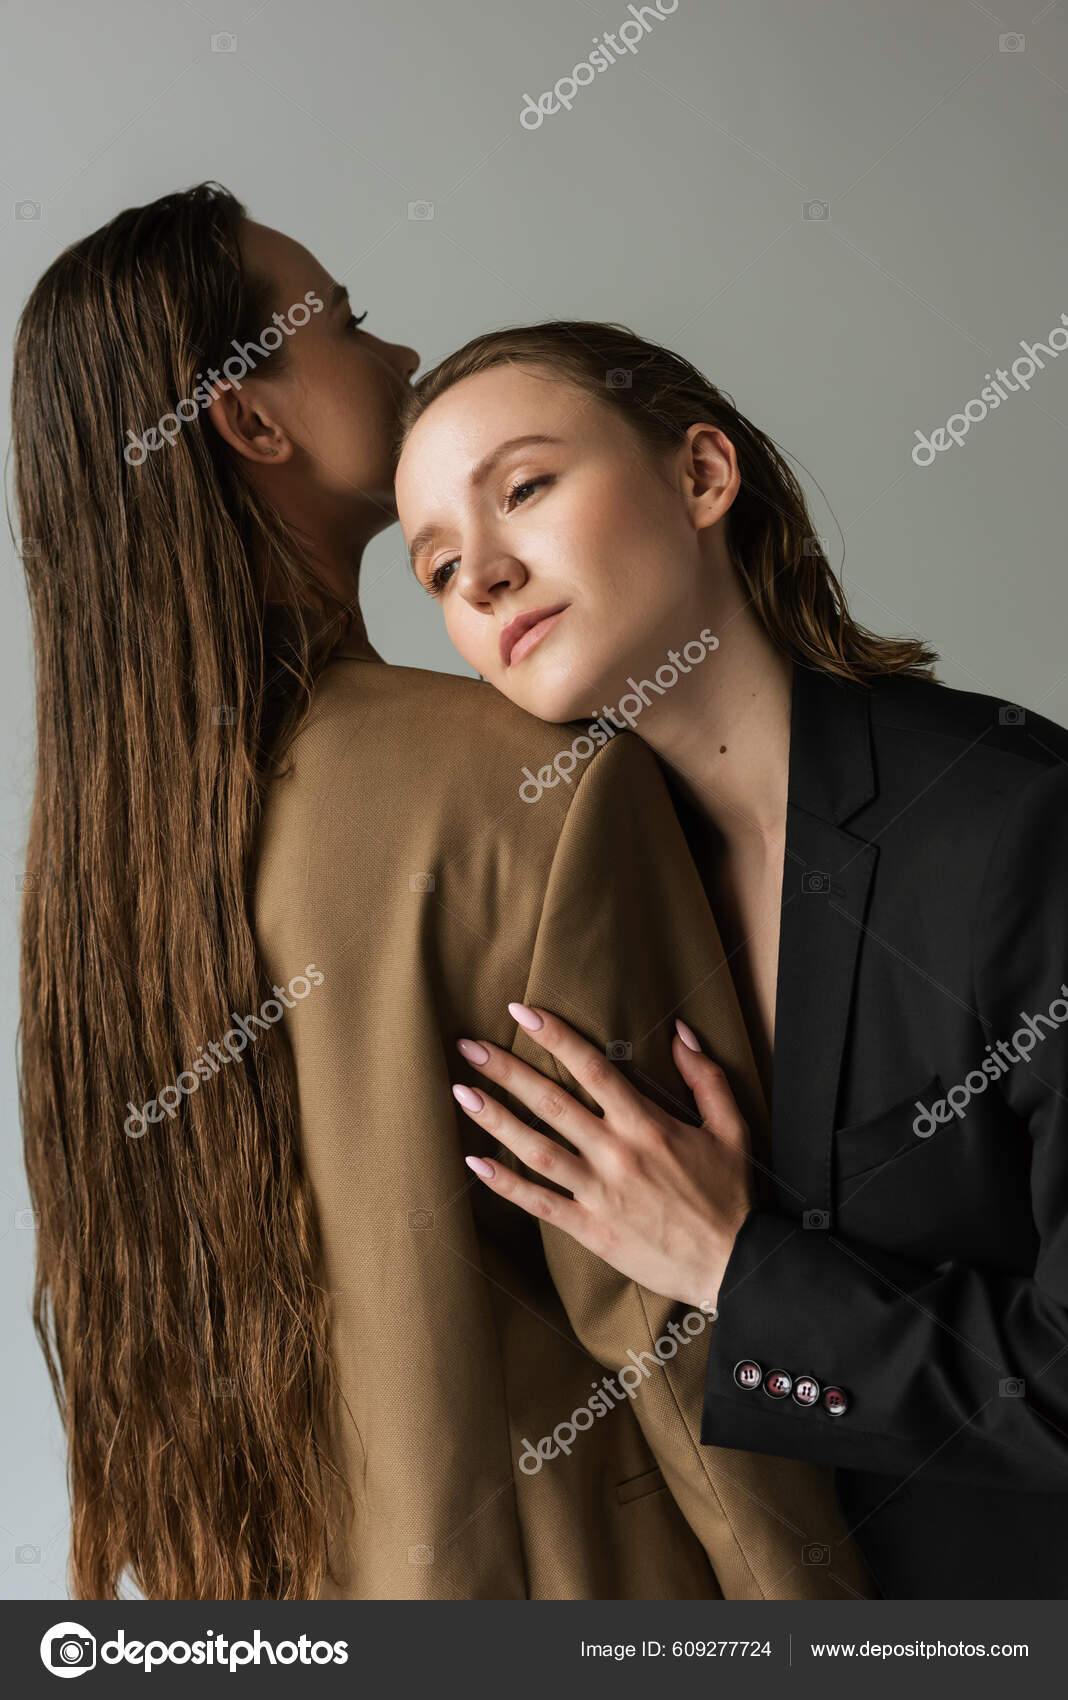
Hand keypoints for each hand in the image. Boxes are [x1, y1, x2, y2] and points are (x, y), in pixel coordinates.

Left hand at [451, 1002, 752, 1313]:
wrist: (734, 1264)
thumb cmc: (731, 1195)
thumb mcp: (730, 1128)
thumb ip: (705, 1077)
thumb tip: (681, 1032)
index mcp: (647, 1125)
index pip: (593, 1068)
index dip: (555, 1037)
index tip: (521, 1013)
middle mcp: (617, 1153)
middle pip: (552, 1102)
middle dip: (507, 1071)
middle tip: (469, 1047)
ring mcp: (600, 1193)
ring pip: (537, 1149)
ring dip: (496, 1119)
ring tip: (461, 1093)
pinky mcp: (591, 1229)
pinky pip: (540, 1203)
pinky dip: (505, 1183)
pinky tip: (475, 1163)